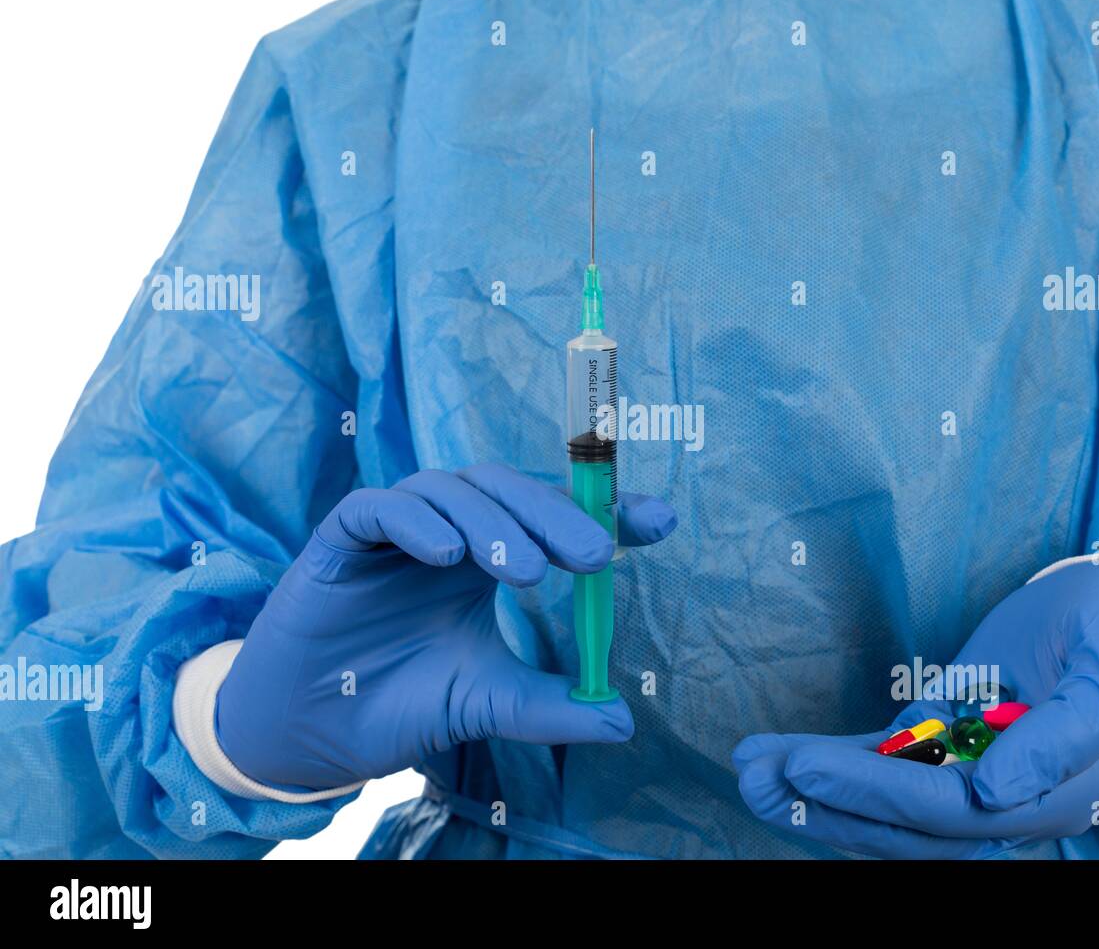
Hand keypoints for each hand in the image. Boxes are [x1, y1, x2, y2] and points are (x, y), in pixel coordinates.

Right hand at [216, 463, 676, 789]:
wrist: (311, 734)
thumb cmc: (400, 704)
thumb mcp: (486, 702)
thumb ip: (549, 706)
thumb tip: (623, 721)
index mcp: (486, 559)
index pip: (550, 516)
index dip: (603, 510)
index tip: (660, 522)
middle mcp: (448, 534)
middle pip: (506, 489)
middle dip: (555, 514)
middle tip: (595, 556)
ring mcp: (395, 532)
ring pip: (451, 489)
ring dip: (493, 522)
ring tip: (527, 573)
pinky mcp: (341, 539)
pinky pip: (379, 507)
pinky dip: (416, 522)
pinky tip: (447, 556)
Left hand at [733, 560, 1098, 856]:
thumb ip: (1061, 736)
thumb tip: (996, 795)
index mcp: (1050, 795)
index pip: (944, 810)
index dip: (870, 793)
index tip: (804, 767)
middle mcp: (1005, 802)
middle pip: (900, 824)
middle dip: (823, 804)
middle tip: (752, 777)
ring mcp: (974, 775)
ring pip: (885, 803)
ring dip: (816, 789)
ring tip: (750, 766)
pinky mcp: (953, 743)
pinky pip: (889, 764)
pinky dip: (836, 761)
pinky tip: (784, 751)